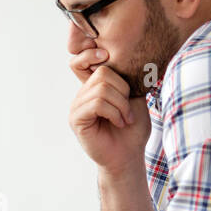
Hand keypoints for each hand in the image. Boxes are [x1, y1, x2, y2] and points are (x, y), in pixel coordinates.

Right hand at [68, 46, 150, 173]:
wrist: (128, 156)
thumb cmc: (132, 130)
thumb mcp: (134, 99)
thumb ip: (128, 80)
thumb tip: (132, 57)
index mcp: (93, 87)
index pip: (81, 61)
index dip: (90, 54)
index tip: (107, 55)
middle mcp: (81, 94)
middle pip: (102, 73)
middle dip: (123, 90)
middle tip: (128, 110)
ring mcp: (77, 106)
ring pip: (101, 89)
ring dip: (121, 105)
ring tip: (125, 118)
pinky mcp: (76, 119)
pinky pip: (97, 104)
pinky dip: (114, 112)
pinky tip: (119, 122)